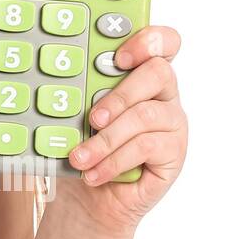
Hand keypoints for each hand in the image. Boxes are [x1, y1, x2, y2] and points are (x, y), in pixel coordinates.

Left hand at [61, 25, 187, 237]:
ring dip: (107, 138)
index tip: (119, 56)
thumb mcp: (77, 115)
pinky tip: (93, 172)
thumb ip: (84, 92)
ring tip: (80, 157)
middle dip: (121, 93)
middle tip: (92, 116)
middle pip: (159, 73)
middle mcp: (163, 94)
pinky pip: (147, 147)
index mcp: (140, 74)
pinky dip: (114, 160)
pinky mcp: (174, 152)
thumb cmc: (84, 148)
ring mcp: (172, 123)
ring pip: (146, 115)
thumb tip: (64, 79)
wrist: (88, 198)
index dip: (148, 41)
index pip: (163, 43)